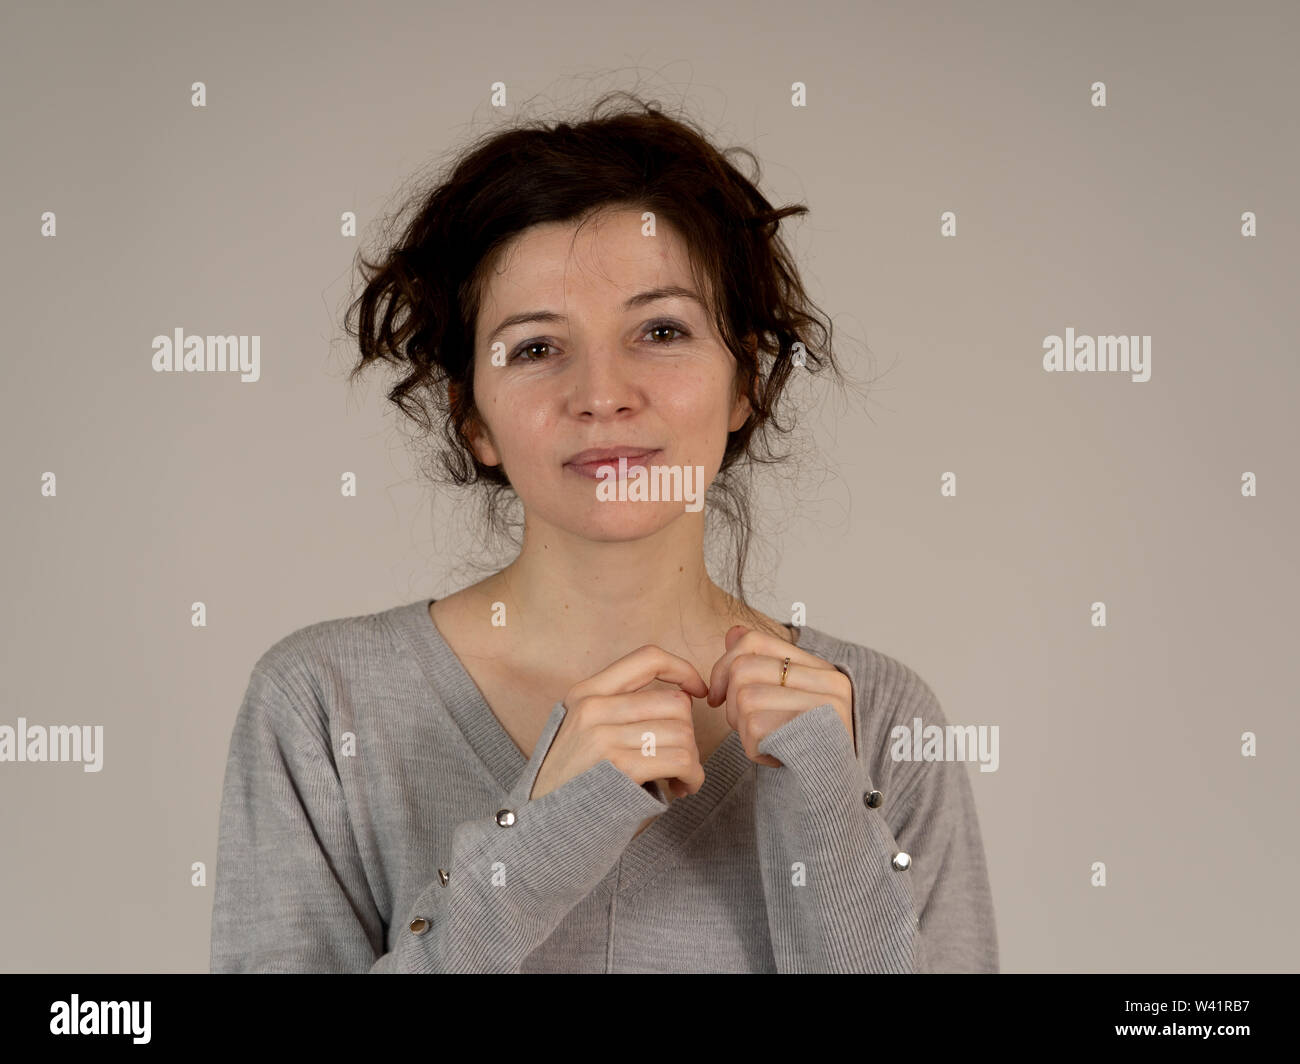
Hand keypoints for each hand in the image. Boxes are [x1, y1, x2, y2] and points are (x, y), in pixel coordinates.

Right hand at [530, 645, 708, 801]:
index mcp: (585, 693)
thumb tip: (681, 700)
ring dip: (691, 760)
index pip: (648, 658)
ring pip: (682, 733)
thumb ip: (618, 710)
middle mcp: (592, 708)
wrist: (541, 833)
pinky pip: (681, 760)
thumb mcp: (581, 733)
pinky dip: (692, 777)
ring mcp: (604, 737)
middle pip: (675, 702)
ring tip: (676, 779)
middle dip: (688, 733)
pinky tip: (681, 789)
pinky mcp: (620, 768)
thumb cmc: (572, 787)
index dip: (682, 669)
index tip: (697, 690)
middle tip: (677, 760)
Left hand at [705, 625, 854, 765]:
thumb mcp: (784, 701)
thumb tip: (733, 632)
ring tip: (766, 741)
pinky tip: (774, 756)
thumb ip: (762, 666)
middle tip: (745, 726)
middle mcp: (830, 681)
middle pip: (743, 670)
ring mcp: (824, 706)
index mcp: (822, 669)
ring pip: (745, 699)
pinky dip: (753, 748)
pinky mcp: (813, 731)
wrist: (833, 792)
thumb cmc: (804, 746)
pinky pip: (754, 729)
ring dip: (743, 728)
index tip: (716, 695)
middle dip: (731, 702)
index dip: (723, 664)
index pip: (755, 641)